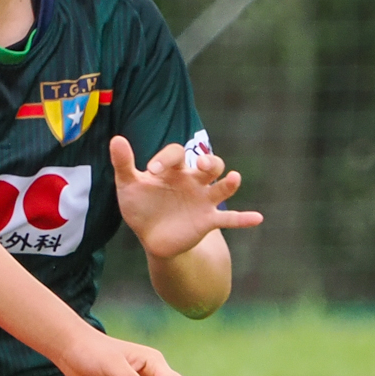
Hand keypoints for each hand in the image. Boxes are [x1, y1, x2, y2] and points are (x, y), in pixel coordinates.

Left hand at [111, 135, 261, 260]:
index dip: (167, 158)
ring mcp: (202, 201)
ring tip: (234, 179)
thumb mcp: (128, 186)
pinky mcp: (208, 221)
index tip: (152, 170)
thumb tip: (116, 139)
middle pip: (211, 165)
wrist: (151, 237)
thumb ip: (123, 164)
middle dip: (210, 162)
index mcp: (174, 170)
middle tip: (203, 164)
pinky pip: (228, 220)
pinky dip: (243, 219)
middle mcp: (193, 181)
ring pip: (222, 188)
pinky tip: (258, 219)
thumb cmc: (141, 206)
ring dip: (229, 183)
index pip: (176, 154)